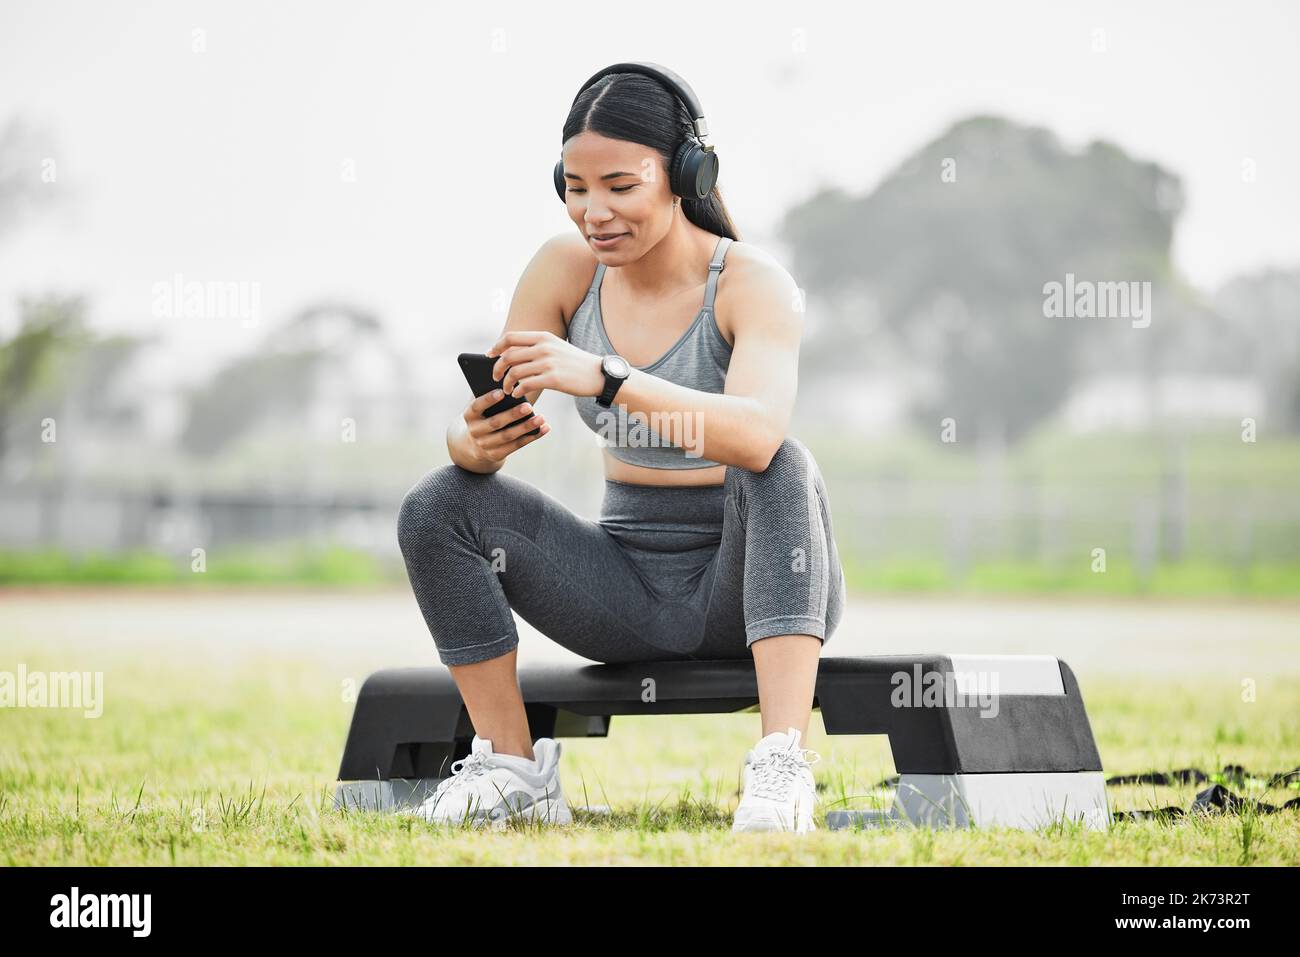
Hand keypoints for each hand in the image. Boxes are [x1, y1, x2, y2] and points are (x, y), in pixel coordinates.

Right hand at [461, 390, 549, 463]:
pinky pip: (516, 445)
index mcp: (470, 415)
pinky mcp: (496, 455)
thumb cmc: (485, 417)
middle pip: (495, 423)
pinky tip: (544, 428)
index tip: (502, 392)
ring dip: (525, 427)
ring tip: (541, 418)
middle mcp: (475, 431)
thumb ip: (493, 397)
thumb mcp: (482, 408)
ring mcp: (485, 445)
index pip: (477, 406)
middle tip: (528, 406)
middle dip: (512, 415)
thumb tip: (513, 382)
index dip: (488, 399)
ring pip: (507, 436)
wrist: (474, 445)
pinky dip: (531, 437)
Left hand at [486, 330, 605, 398]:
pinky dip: (518, 391)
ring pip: (515, 372)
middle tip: (496, 378)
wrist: (598, 374)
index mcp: (543, 337)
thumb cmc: (575, 363)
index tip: (490, 356)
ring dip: (507, 383)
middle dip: (497, 368)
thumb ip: (536, 347)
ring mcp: (549, 363)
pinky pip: (526, 385)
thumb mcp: (556, 347)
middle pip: (509, 355)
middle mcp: (544, 347)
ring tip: (507, 389)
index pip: (510, 337)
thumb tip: (511, 354)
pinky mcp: (554, 379)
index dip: (496, 347)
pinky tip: (518, 395)